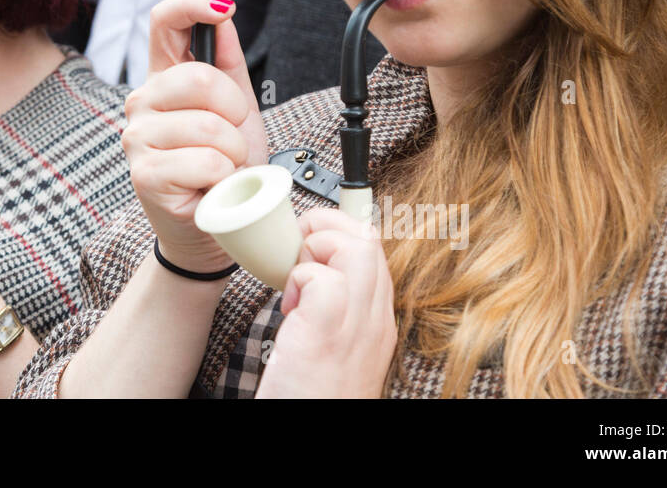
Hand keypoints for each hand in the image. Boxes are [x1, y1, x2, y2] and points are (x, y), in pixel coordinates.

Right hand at [122, 0, 265, 273]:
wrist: (218, 226)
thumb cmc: (223, 168)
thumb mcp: (236, 110)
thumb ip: (228, 63)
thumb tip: (222, 16)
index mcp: (164, 77)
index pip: (165, 21)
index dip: (193, 4)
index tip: (223, 7)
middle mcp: (143, 101)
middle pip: (200, 77)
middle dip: (235, 111)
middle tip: (232, 138)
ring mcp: (138, 137)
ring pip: (209, 126)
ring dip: (234, 153)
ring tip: (223, 167)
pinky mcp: (145, 174)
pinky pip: (206, 161)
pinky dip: (225, 178)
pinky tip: (211, 187)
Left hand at [255, 208, 396, 397]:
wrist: (314, 440)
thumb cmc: (311, 396)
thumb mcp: (333, 348)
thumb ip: (331, 313)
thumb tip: (306, 277)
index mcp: (376, 321)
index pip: (374, 251)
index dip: (341, 234)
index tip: (311, 247)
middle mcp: (374, 320)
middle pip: (369, 238)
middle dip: (328, 227)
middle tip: (298, 253)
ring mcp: (356, 326)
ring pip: (355, 245)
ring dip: (316, 249)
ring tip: (296, 281)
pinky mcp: (326, 333)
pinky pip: (323, 278)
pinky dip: (301, 278)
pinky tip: (290, 306)